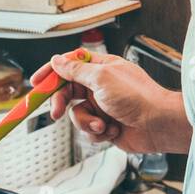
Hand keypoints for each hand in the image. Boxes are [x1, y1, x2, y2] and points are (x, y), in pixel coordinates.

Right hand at [31, 51, 189, 153]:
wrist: (158, 125)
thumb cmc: (138, 98)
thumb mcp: (102, 78)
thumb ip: (76, 70)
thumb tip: (57, 60)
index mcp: (102, 68)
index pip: (70, 65)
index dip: (52, 73)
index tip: (36, 83)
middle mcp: (101, 85)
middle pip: (68, 92)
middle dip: (62, 103)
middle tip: (56, 112)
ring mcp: (103, 106)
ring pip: (76, 115)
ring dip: (86, 122)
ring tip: (102, 124)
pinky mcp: (106, 125)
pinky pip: (88, 130)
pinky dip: (97, 133)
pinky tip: (112, 130)